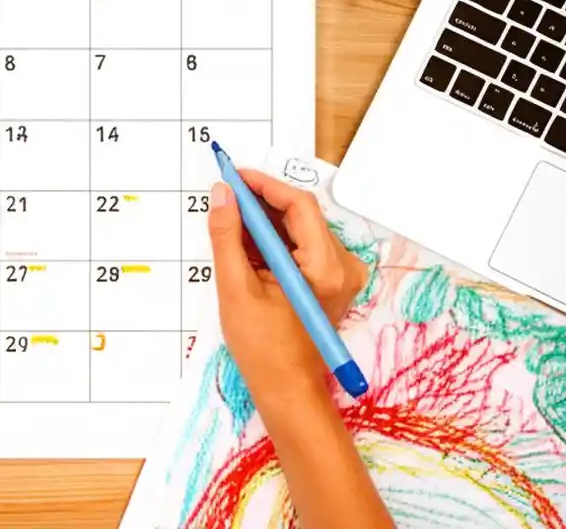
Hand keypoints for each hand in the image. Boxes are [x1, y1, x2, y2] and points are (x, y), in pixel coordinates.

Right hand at [207, 170, 367, 404]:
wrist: (287, 390)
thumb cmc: (263, 349)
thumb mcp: (236, 289)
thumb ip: (227, 236)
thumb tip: (222, 194)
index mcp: (326, 267)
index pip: (298, 205)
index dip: (263, 185)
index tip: (232, 175)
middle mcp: (343, 265)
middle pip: (300, 214)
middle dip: (260, 203)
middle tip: (225, 195)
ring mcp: (340, 273)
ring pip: (299, 228)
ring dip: (264, 222)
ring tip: (230, 222)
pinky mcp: (331, 280)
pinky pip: (301, 245)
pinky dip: (273, 240)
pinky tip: (246, 245)